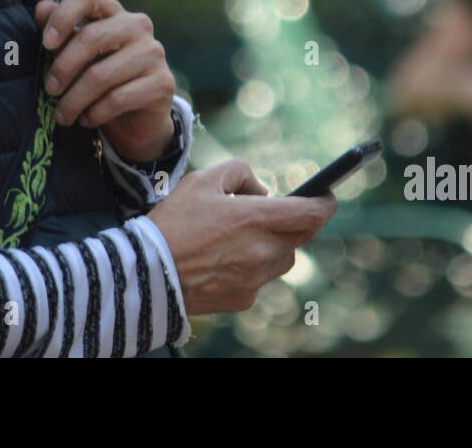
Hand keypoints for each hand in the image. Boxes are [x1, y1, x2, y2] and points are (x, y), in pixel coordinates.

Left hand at [35, 0, 175, 162]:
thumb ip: (60, 32)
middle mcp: (137, 25)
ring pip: (102, 75)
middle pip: (92, 37)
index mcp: (113, 11)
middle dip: (64, 68)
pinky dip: (95, 113)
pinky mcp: (163, 82)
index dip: (63, 16)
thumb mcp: (76, 56)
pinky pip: (118, 98)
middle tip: (49, 90)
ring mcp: (153, 53)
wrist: (137, 118)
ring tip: (63, 116)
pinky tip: (86, 120)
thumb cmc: (101, 79)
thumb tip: (42, 8)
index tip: (46, 44)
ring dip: (75, 100)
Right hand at [147, 159, 335, 315]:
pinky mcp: (244, 299)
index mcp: (256, 219)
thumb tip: (261, 190)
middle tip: (272, 212)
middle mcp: (263, 252)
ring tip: (239, 235)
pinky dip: (252, 266)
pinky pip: (261, 278)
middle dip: (293, 221)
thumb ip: (239, 171)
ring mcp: (255, 279)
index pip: (312, 213)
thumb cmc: (173, 222)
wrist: (146, 273)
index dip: (325, 202)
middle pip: (300, 236)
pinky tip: (224, 258)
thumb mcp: (202, 179)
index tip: (325, 195)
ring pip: (282, 258)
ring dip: (272, 244)